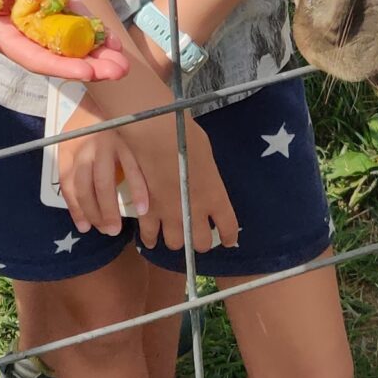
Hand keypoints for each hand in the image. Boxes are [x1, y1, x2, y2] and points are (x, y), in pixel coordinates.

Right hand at [0, 0, 129, 84]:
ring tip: (123, 61)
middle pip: (61, 53)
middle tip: (118, 72)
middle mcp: (27, 30)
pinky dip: (94, 26)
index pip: (36, 58)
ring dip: (98, 50)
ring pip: (74, 36)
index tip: (87, 73)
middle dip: (90, 65)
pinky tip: (113, 39)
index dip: (61, 66)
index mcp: (4, 37)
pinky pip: (77, 11)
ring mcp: (43, 11)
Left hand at [54, 111, 148, 236]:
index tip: (85, 226)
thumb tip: (81, 200)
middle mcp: (85, 144)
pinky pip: (133, 171)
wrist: (116, 85)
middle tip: (105, 231)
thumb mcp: (77, 134)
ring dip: (110, 210)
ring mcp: (106, 142)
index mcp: (69, 144)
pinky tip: (142, 209)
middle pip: (86, 188)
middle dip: (95, 214)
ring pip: (105, 184)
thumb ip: (77, 162)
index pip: (68, 183)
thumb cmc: (96, 116)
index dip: (76, 209)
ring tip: (117, 228)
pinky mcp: (128, 139)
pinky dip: (137, 192)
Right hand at [115, 109, 238, 255]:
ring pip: (175, 243)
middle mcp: (195, 211)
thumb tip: (205, 179)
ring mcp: (170, 215)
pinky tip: (151, 238)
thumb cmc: (184, 136)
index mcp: (214, 196)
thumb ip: (207, 176)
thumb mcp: (206, 156)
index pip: (228, 227)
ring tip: (174, 234)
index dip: (228, 236)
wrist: (155, 134)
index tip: (227, 239)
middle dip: (200, 240)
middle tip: (197, 233)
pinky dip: (150, 238)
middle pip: (201, 243)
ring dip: (176, 240)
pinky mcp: (148, 213)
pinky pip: (149, 236)